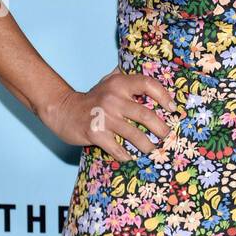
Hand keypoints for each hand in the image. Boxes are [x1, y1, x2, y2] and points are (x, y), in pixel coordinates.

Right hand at [41, 68, 178, 163]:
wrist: (62, 110)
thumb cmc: (93, 99)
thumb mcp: (109, 82)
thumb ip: (128, 80)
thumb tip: (155, 77)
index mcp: (119, 83)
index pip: (147, 84)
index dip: (164, 96)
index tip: (173, 109)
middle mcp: (113, 98)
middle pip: (146, 115)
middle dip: (161, 129)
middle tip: (167, 137)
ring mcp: (104, 116)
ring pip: (135, 135)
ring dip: (148, 146)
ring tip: (153, 151)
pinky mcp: (95, 133)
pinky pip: (118, 149)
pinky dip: (127, 156)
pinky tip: (131, 158)